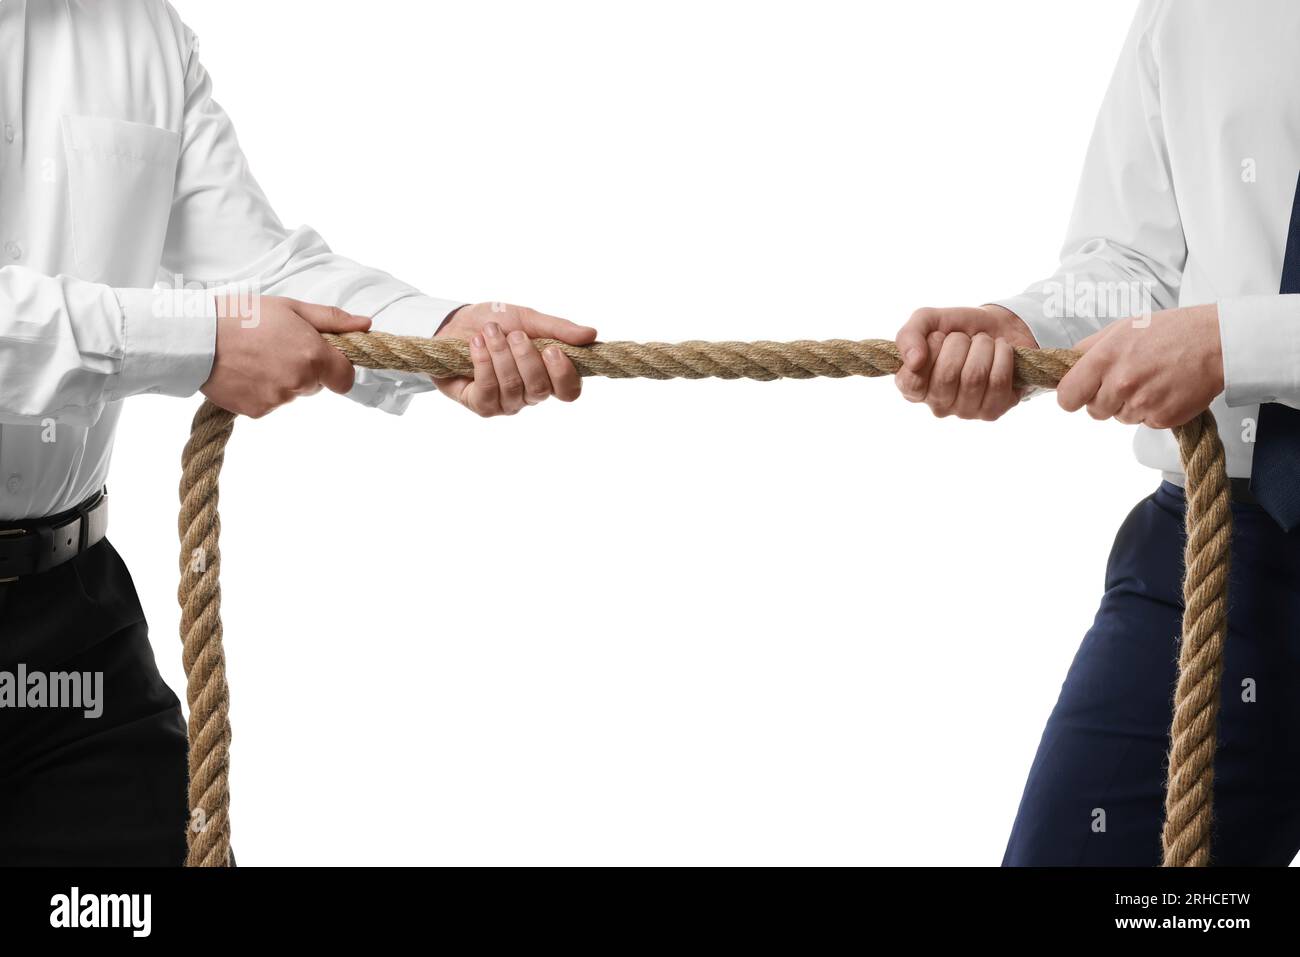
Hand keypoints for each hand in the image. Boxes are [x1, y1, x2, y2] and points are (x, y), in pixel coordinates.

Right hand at [201, 294, 370, 417]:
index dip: (337, 368)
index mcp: (313, 356)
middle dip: (305, 369)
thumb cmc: (243, 315)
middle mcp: (299, 382)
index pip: (346, 378)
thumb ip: (332, 319)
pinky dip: (261, 391)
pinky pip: (270, 404)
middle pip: (316, 385)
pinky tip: (244, 372)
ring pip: (292, 394)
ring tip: (255, 357)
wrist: (195, 337)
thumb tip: (365, 324)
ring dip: (282, 380)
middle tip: (276, 347)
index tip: (323, 357)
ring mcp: (278, 400)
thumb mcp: (291, 307)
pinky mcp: (257, 411)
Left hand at [433, 302, 596, 416]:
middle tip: (514, 334)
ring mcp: (507, 403)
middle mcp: (530, 394)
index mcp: (548, 375)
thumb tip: (592, 334)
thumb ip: (558, 329)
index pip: (570, 391)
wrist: (454, 323)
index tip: (553, 350)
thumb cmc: (496, 322)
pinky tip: (476, 344)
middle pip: (540, 388)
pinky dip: (483, 362)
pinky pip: (489, 390)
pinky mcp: (482, 406)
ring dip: (500, 354)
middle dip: (526, 357)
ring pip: (512, 386)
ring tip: (489, 332)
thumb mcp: (528, 318)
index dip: (564, 375)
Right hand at [894, 305, 1038, 419]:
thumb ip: (908, 335)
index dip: (930, 350)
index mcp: (913, 387)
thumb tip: (914, 361)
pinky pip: (999, 381)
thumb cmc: (957, 328)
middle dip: (960, 343)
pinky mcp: (992, 411)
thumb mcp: (927, 321)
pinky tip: (1000, 350)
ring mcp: (964, 411)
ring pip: (974, 377)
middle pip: (947, 376)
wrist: (998, 326)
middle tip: (964, 337)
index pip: (911, 382)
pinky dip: (1003, 355)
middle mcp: (936, 405)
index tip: (939, 336)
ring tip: (983, 341)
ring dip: (983, 346)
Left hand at [1056, 304, 1222, 428]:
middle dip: (1105, 400)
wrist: (1216, 342)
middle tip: (1127, 380)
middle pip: (1094, 411)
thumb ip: (1089, 349)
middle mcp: (1120, 383)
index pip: (1066, 397)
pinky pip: (1144, 423)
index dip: (1072, 397)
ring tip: (1151, 380)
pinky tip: (1165, 390)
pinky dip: (1153, 411)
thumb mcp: (1122, 328)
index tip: (1081, 392)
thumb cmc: (1169, 331)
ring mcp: (1142, 403)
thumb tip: (1066, 366)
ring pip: (1120, 418)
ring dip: (1130, 405)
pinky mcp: (1162, 418)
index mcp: (1104, 359)